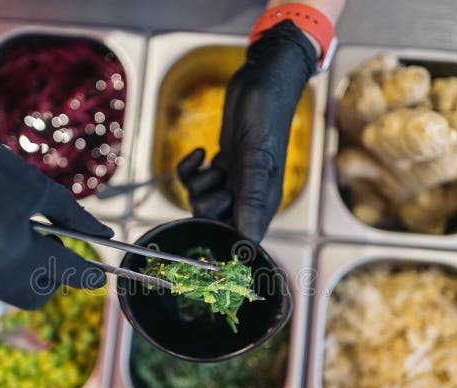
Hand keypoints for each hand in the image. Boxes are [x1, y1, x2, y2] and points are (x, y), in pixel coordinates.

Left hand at [177, 20, 316, 242]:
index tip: (213, 212)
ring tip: (213, 163)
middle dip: (206, 204)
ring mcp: (233, 180)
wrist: (262, 79)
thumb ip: (251, 197)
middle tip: (217, 179)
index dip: (220, 232)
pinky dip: (190, 169)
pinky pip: (193, 180)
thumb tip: (248, 239)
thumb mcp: (257, 156)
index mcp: (265, 200)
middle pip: (214, 222)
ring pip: (201, 202)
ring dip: (199, 185)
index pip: (240, 237)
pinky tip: (201, 153)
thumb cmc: (266, 113)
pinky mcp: (220, 165)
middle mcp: (249, 195)